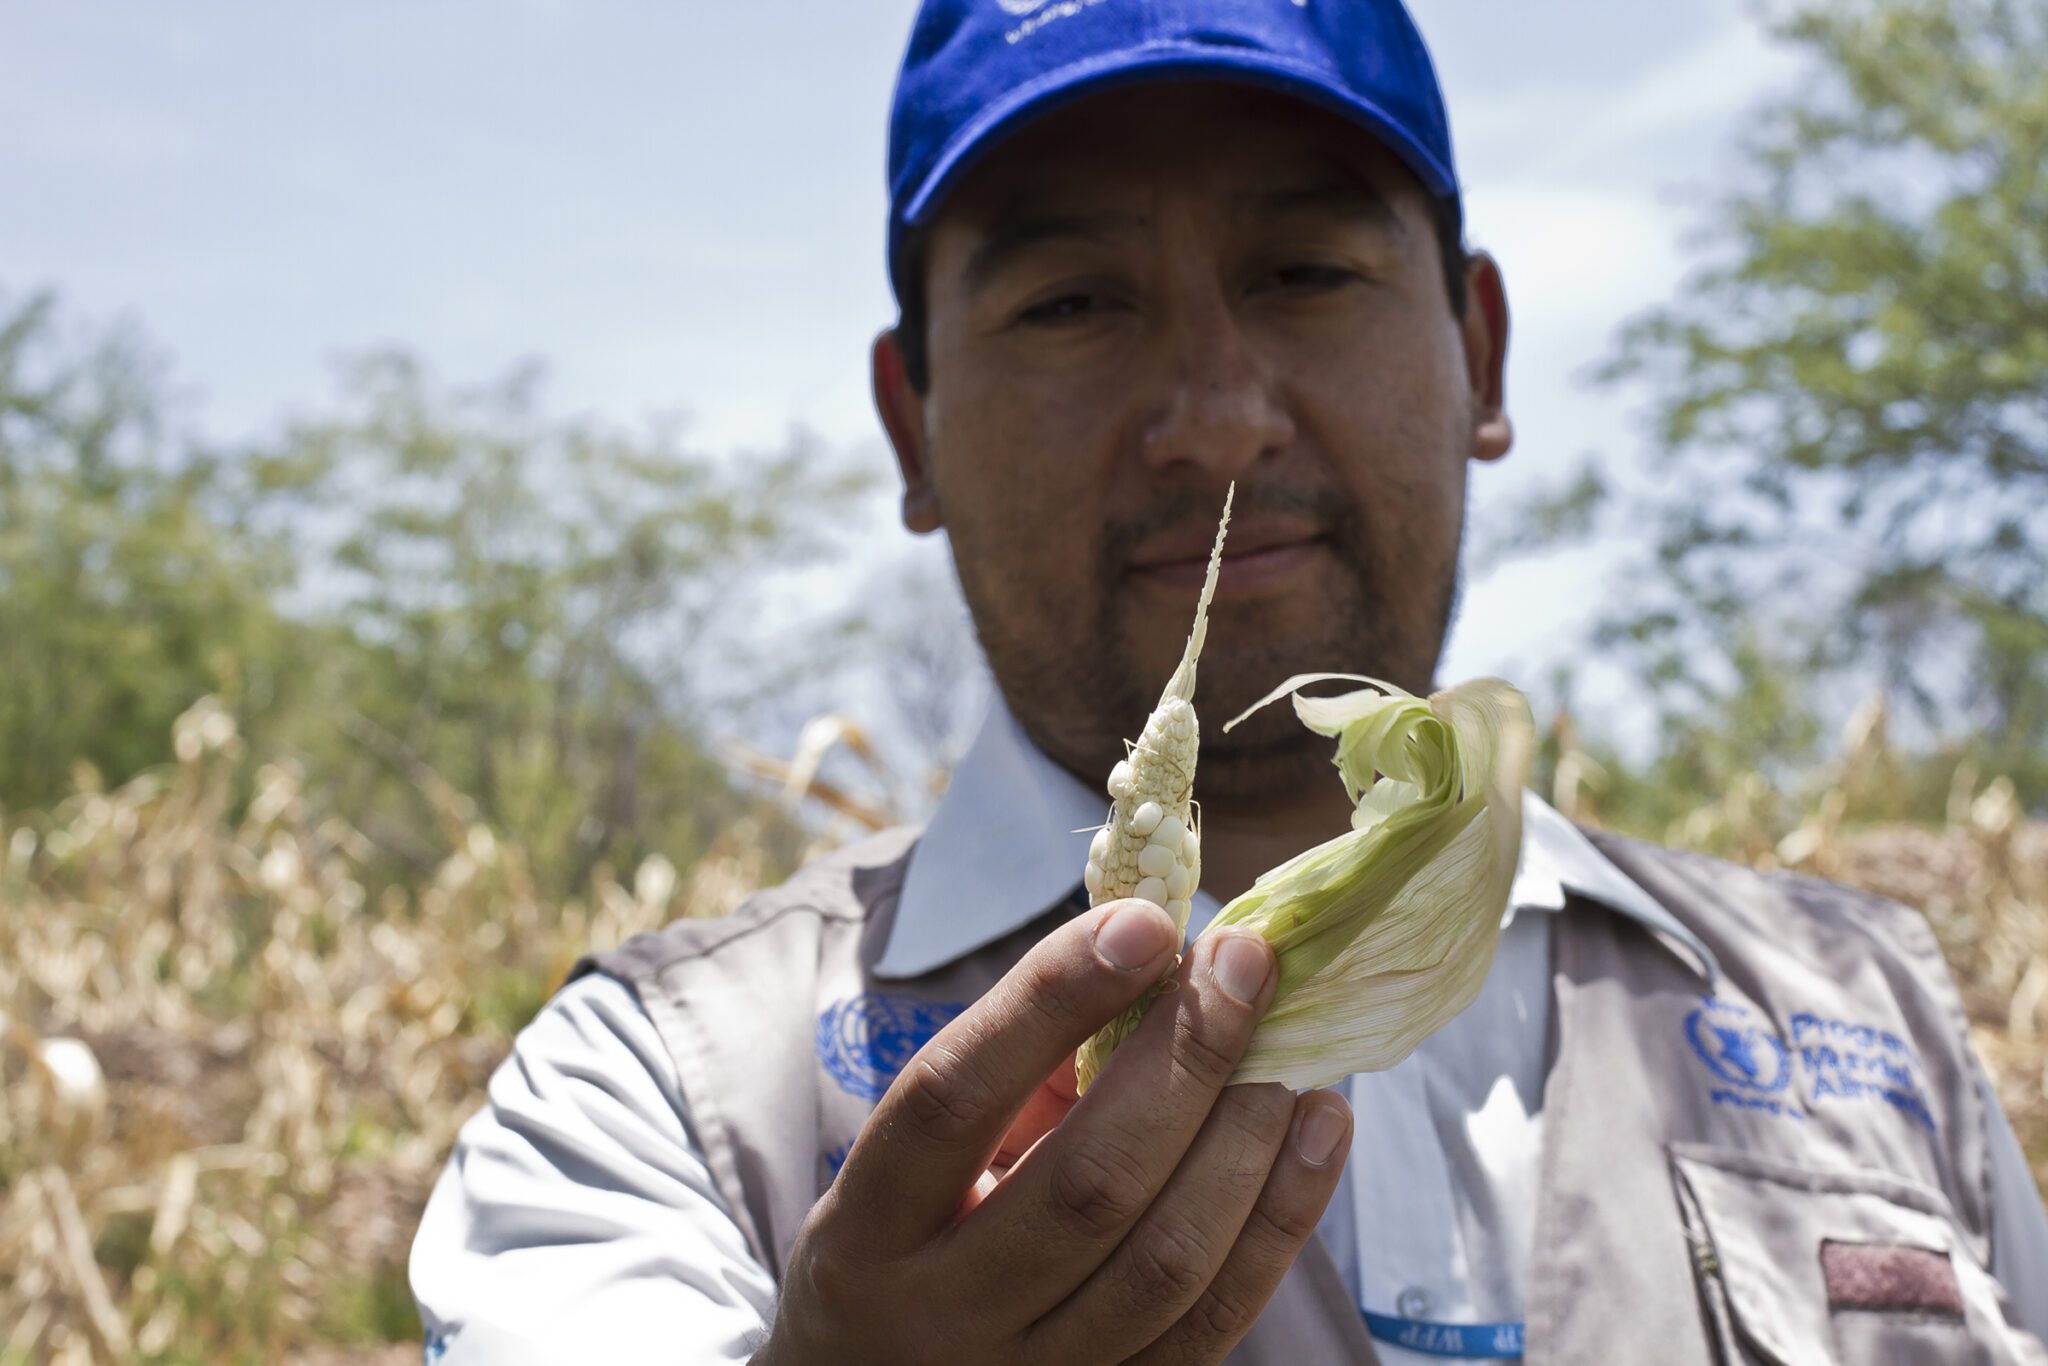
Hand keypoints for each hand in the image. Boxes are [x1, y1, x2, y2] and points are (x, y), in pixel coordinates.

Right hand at [753, 899, 1352, 1365]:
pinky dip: (1284, 1214)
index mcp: (866, 1230)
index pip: (952, 1099)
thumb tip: (1153, 966)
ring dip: (1247, 1136)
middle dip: (1185, 1059)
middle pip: (1086, 1186)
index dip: (1048, 1002)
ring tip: (1289, 1044)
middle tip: (1246, 961)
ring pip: (1167, 1262)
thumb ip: (1018, 1073)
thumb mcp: (919, 1166)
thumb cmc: (910, 1247)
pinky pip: (1218, 1319)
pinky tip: (1319, 1125)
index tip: (1142, 921)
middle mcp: (940, 1320)